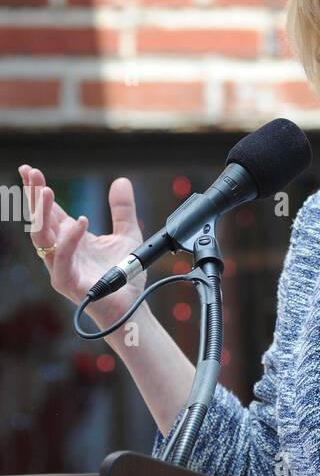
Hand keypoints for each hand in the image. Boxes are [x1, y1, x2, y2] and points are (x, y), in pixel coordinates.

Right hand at [19, 163, 147, 328]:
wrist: (132, 307)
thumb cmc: (125, 276)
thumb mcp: (128, 234)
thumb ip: (122, 209)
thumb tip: (121, 180)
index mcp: (71, 238)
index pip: (49, 210)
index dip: (38, 189)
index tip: (30, 168)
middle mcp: (61, 251)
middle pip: (39, 220)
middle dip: (33, 196)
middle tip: (31, 172)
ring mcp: (60, 267)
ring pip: (42, 237)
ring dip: (41, 213)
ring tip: (45, 190)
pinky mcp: (66, 282)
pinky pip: (62, 258)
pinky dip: (69, 239)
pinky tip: (81, 221)